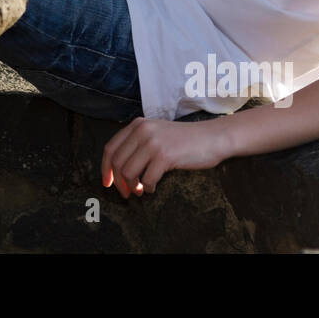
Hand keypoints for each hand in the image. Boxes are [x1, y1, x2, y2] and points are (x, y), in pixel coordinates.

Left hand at [100, 117, 228, 198]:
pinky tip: (154, 188)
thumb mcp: (157, 133)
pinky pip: (147, 179)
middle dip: (119, 182)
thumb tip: (118, 168)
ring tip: (141, 190)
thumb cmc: (185, 140)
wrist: (213, 137)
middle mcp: (142, 131)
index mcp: (137, 125)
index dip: (105, 168)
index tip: (107, 183)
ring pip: (128, 172)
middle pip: (117, 162)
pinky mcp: (165, 156)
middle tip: (127, 193)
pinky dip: (148, 188)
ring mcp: (153, 143)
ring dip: (133, 186)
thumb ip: (138, 143)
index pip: (110, 148)